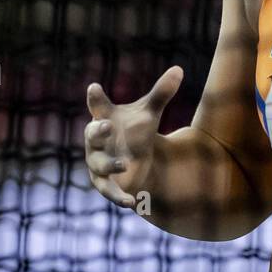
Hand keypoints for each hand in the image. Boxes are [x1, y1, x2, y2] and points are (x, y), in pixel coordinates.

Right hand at [83, 66, 182, 207]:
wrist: (137, 160)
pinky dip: (118, 197)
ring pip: (99, 165)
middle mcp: (97, 141)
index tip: (94, 87)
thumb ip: (161, 93)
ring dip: (110, 164)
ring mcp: (99, 163)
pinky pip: (108, 191)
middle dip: (97, 131)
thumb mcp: (149, 112)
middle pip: (92, 135)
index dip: (96, 98)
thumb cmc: (137, 131)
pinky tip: (131, 202)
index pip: (98, 106)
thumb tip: (179, 69)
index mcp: (105, 119)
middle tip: (106, 125)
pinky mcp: (106, 184)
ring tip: (125, 163)